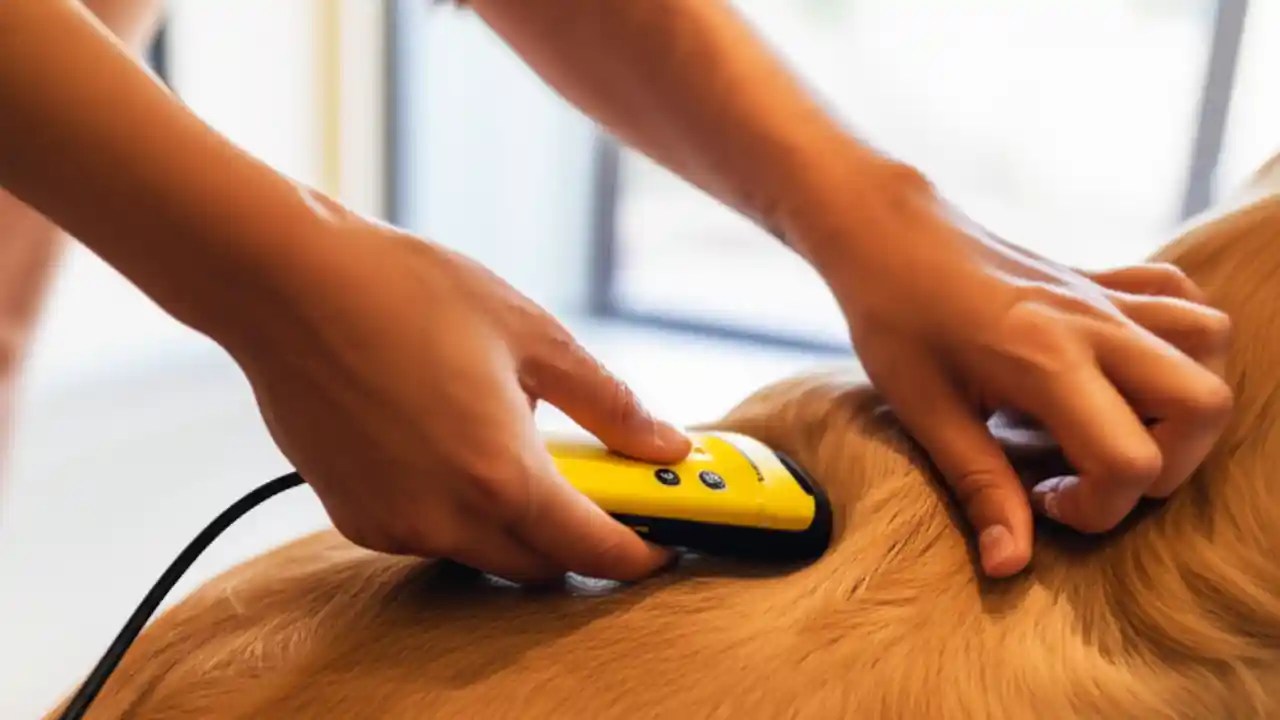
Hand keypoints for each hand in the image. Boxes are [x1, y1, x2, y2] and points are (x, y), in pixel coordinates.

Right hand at [224, 210, 689, 582]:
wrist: (288, 286)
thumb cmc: (409, 295)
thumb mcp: (533, 336)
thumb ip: (609, 404)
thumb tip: (666, 444)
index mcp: (501, 476)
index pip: (592, 550)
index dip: (638, 553)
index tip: (660, 544)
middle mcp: (445, 519)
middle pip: (539, 566)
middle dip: (576, 539)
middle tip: (591, 484)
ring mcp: (393, 525)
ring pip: (481, 554)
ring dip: (513, 522)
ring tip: (507, 442)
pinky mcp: (353, 518)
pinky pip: (428, 535)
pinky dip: (457, 511)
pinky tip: (448, 446)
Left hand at [803, 167, 1231, 577]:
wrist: (888, 233)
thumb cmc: (893, 318)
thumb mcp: (924, 411)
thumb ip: (978, 486)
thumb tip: (1009, 566)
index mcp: (1048, 361)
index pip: (1132, 460)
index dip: (1099, 507)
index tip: (1044, 500)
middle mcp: (1095, 324)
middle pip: (1203, 405)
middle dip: (1166, 464)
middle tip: (1094, 471)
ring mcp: (1106, 296)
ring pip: (1208, 345)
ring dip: (1181, 401)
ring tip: (1116, 422)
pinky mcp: (1104, 278)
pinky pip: (1181, 298)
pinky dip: (1178, 339)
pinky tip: (1125, 368)